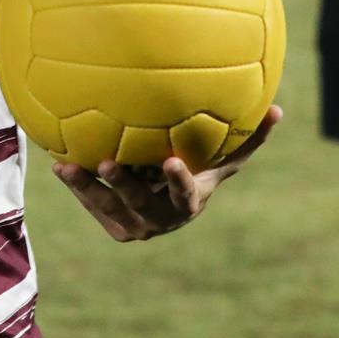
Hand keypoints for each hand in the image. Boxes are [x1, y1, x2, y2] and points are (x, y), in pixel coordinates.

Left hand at [54, 105, 282, 240]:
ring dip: (88, 187)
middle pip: (140, 203)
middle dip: (123, 185)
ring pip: (108, 207)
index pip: (185, 193)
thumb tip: (279, 110)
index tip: (173, 161)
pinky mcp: (113, 227)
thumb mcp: (221, 163)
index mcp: (187, 202)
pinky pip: (91, 206)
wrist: (168, 213)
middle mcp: (161, 219)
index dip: (178, 180)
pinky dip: (77, 187)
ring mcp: (134, 226)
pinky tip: (59, 164)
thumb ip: (247, 142)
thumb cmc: (198, 176)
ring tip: (69, 167)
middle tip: (109, 161)